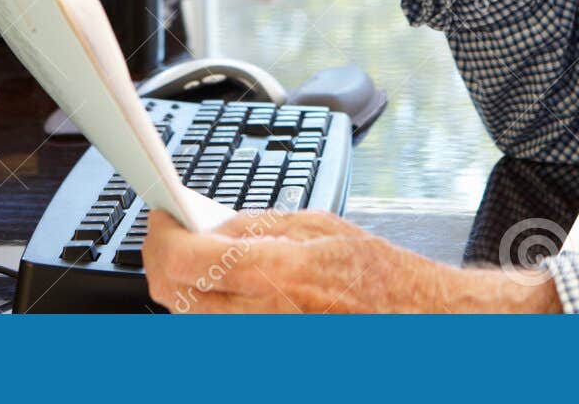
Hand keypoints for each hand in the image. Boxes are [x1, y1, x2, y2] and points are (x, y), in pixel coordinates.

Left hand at [142, 208, 562, 313]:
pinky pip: (217, 337)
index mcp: (280, 272)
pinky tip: (226, 292)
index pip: (185, 261)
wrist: (417, 323)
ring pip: (191, 319)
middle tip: (171, 235)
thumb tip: (207, 223)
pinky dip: (210, 313)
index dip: (161, 236)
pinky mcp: (266, 360)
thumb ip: (257, 226)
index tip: (162, 217)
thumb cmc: (379, 277)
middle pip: (175, 296)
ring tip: (203, 261)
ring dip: (186, 287)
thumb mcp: (319, 226)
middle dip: (163, 260)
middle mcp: (265, 319)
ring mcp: (263, 346)